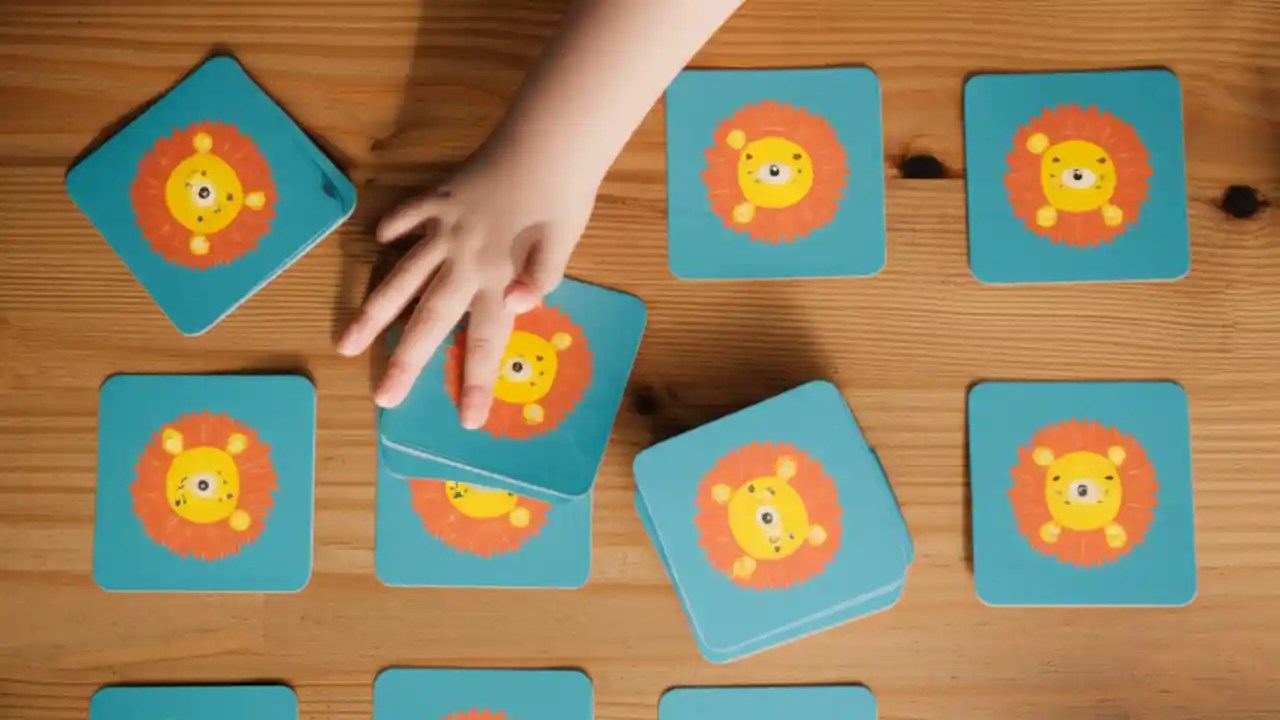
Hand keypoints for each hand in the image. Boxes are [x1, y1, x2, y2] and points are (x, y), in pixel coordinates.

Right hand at [336, 140, 597, 425]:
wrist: (548, 143)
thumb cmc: (563, 201)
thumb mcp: (563, 245)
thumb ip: (541, 278)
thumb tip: (520, 306)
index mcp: (498, 280)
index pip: (485, 342)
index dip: (476, 382)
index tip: (466, 420)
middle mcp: (464, 262)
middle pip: (430, 321)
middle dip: (407, 363)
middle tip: (383, 397)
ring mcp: (445, 231)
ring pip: (401, 278)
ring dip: (373, 312)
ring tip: (349, 342)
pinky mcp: (438, 199)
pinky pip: (408, 215)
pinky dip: (393, 226)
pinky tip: (377, 240)